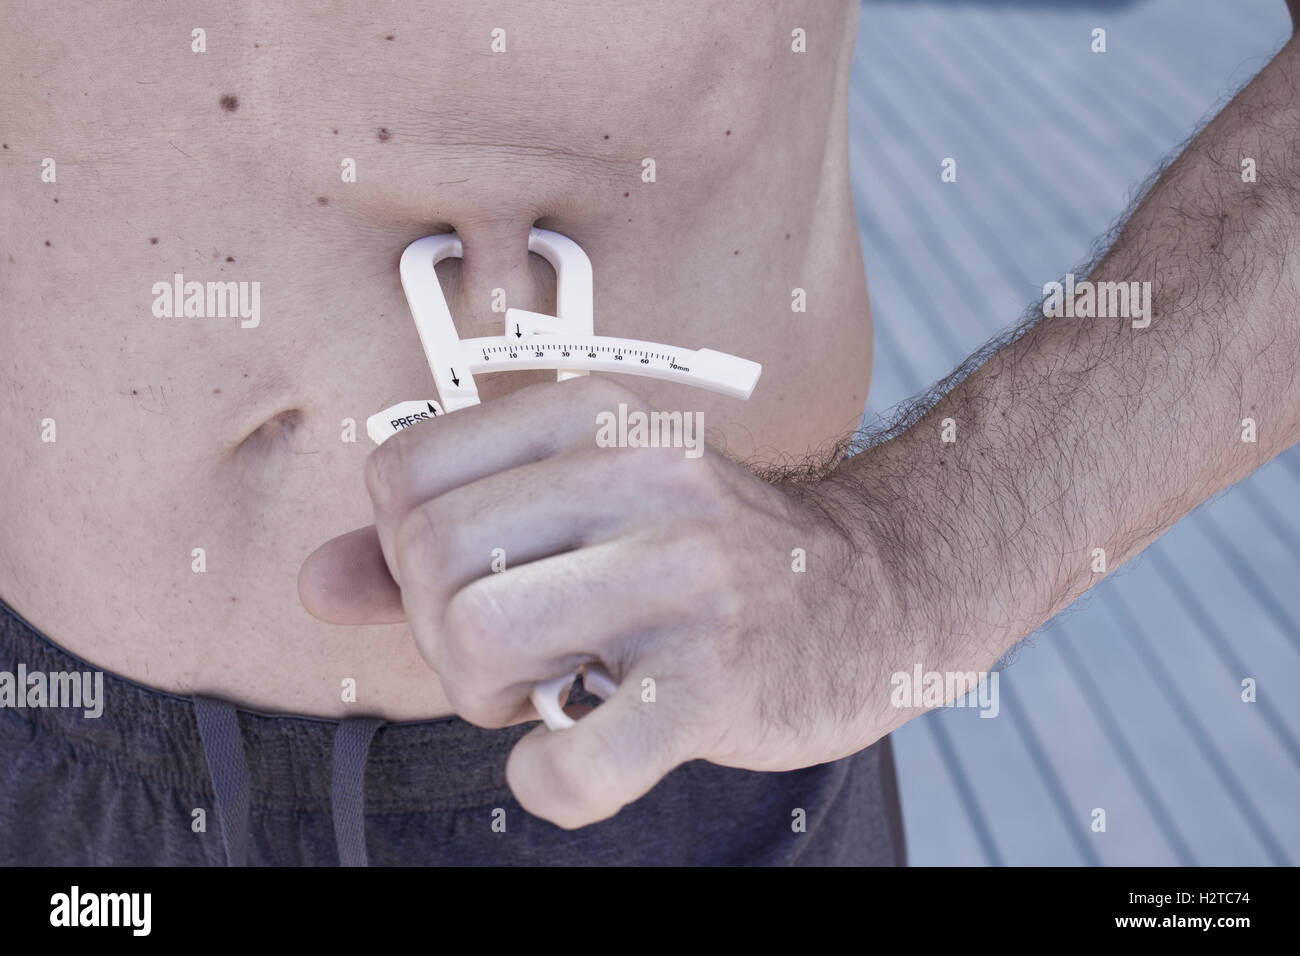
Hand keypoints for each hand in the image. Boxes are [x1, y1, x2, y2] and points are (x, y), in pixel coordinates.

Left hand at [299, 376, 897, 827]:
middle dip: (442, 631)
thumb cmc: (704, 557)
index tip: (480, 582)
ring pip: (473, 641)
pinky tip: (579, 752)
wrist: (872, 594)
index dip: (409, 552)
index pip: (403, 474)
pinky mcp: (716, 681)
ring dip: (489, 698)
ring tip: (556, 688)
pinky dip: (549, 782)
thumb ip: (438, 537)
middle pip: (430, 559)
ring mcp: (684, 577)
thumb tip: (315, 582)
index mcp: (594, 416)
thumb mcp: (581, 510)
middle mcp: (640, 476)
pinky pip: (570, 763)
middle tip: (518, 649)